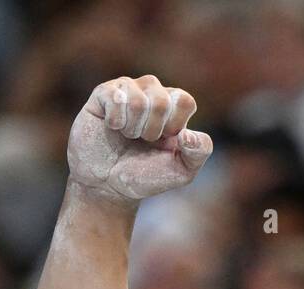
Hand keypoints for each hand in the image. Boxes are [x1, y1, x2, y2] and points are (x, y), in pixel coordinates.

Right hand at [67, 75, 211, 201]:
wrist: (107, 185)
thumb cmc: (146, 175)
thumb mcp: (181, 171)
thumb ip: (199, 152)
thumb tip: (188, 134)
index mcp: (174, 104)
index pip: (184, 101)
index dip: (174, 126)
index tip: (164, 140)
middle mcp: (152, 90)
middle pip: (161, 102)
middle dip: (151, 131)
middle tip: (142, 140)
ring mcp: (127, 89)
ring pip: (138, 102)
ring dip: (132, 129)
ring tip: (127, 135)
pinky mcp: (103, 93)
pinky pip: (115, 98)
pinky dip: (115, 122)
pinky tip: (112, 127)